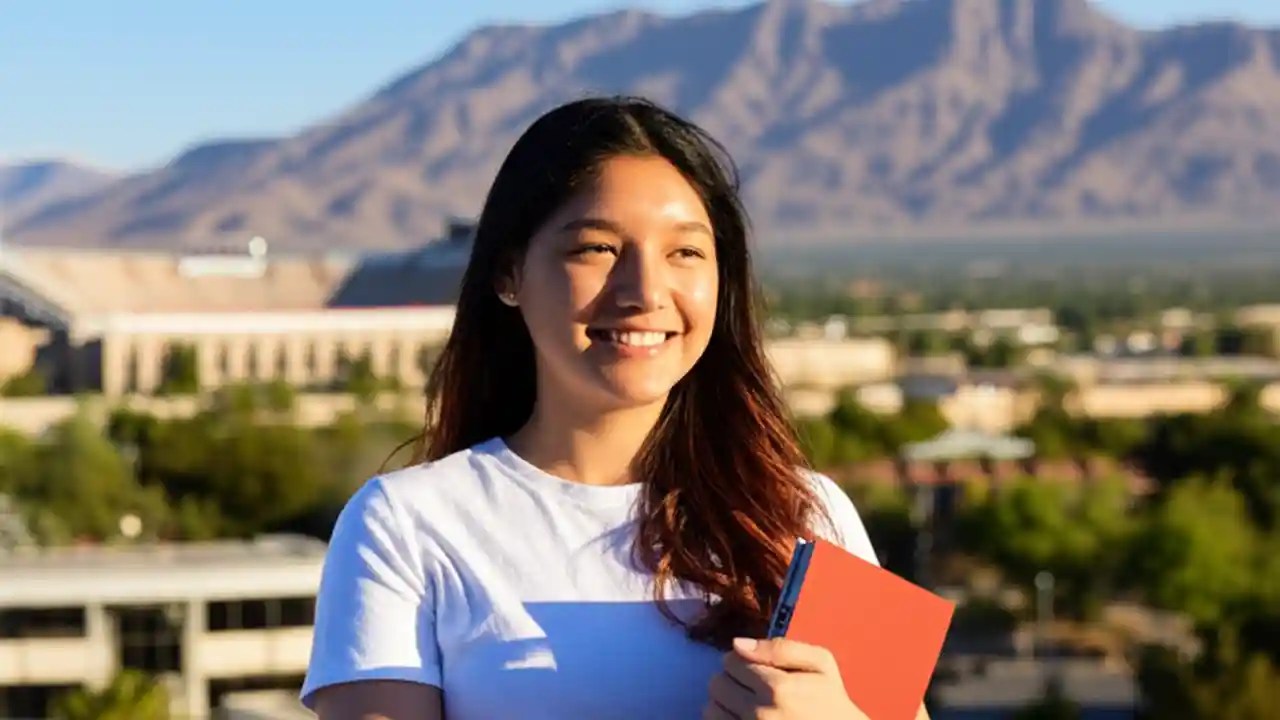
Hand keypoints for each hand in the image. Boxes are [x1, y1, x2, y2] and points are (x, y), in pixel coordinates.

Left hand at [702, 637, 867, 719]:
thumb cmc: (829, 698)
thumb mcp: (820, 662)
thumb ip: (781, 648)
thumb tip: (738, 643)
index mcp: (777, 687)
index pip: (731, 661)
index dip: (741, 660)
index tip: (755, 667)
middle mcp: (759, 713)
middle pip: (717, 684)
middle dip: (730, 679)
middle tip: (750, 685)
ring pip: (710, 708)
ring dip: (724, 702)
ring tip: (745, 702)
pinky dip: (723, 718)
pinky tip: (740, 716)